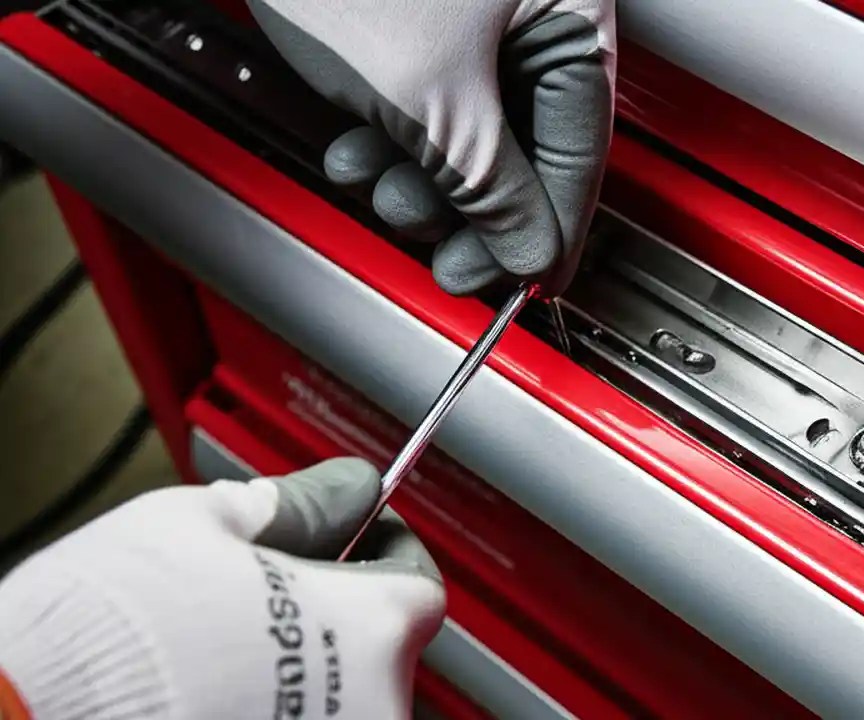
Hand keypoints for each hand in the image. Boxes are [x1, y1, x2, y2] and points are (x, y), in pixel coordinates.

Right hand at [0, 458, 443, 719]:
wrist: (30, 716)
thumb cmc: (115, 631)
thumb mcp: (208, 524)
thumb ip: (303, 505)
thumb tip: (348, 489)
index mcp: (372, 628)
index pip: (419, 581)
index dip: (383, 547)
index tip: (353, 533)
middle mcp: (374, 705)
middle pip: (381, 646)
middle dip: (336, 610)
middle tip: (268, 587)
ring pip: (342, 697)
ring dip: (306, 667)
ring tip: (223, 644)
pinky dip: (276, 707)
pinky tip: (215, 691)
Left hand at [248, 0, 616, 296]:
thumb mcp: (431, 98)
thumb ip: (492, 185)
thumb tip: (531, 247)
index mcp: (566, 6)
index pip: (582, 140)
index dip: (556, 225)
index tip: (538, 280)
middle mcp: (528, 6)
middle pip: (524, 140)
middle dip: (472, 208)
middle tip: (453, 262)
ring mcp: (473, 12)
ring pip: (468, 127)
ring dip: (421, 180)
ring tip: (386, 197)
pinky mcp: (420, 20)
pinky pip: (425, 98)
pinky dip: (390, 138)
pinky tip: (356, 155)